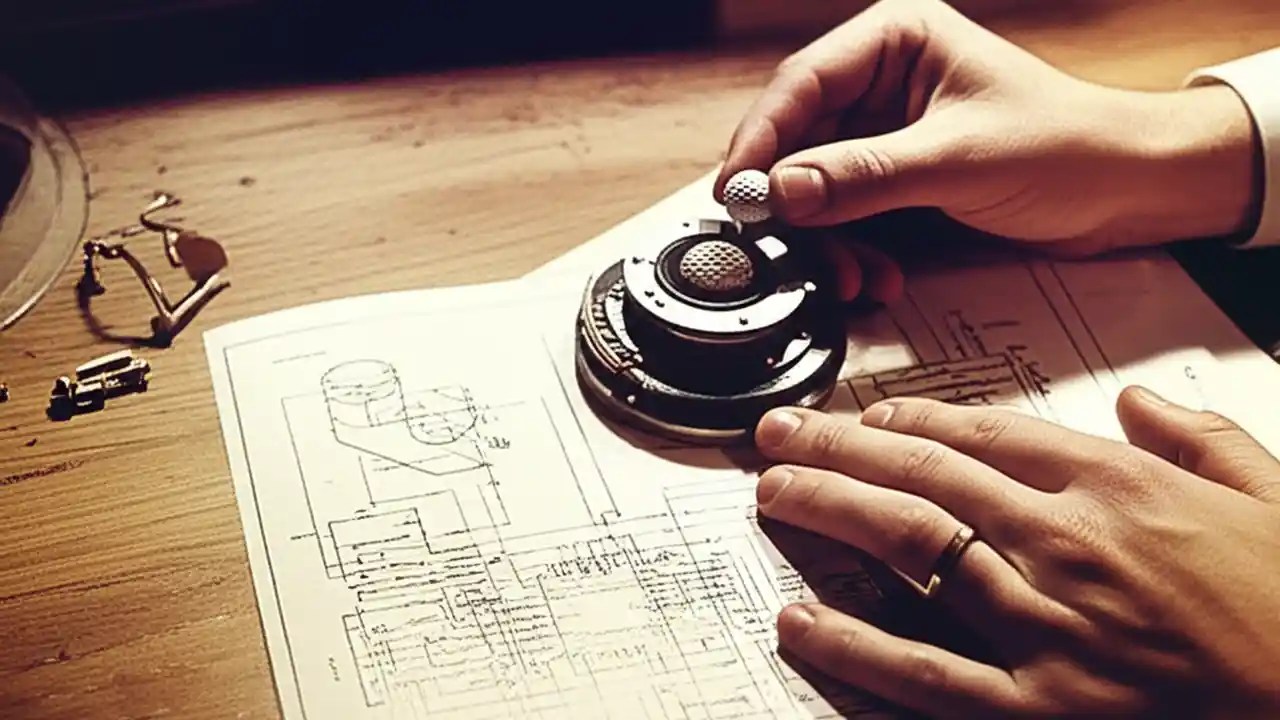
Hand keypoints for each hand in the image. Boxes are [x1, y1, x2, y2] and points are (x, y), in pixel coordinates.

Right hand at [716, 0, 1260, 303]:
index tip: (737, 193)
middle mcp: (881, 81)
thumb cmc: (1067, 146)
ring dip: (825, 240)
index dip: (761, 140)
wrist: (1131, 190)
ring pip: (816, 188)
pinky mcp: (896, 177)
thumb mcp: (957, 159)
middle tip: (785, 250)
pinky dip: (851, 250)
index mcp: (895, 39)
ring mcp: (885, 132)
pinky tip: (875, 276)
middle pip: (798, 141)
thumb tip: (782, 190)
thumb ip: (863, 175)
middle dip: (794, 204)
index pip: (800, 84)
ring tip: (851, 276)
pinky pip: (845, 215)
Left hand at [753, 388, 1279, 717]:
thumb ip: (1199, 440)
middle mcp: (1069, 543)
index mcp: (1119, 486)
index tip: (862, 417)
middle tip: (779, 434)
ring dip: (830, 513)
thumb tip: (1142, 401)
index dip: (908, 420)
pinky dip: (854, 646)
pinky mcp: (1039, 710)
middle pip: (925, 476)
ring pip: (911, 547)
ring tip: (773, 493)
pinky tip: (801, 622)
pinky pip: (924, 671)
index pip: (985, 434)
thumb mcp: (1271, 499)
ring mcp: (1047, 627)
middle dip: (838, 448)